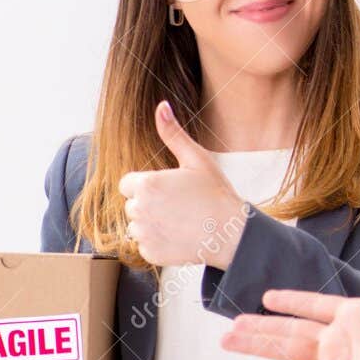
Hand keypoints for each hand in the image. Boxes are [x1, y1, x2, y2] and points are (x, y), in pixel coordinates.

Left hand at [119, 101, 248, 267]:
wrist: (231, 232)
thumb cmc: (216, 194)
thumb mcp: (196, 159)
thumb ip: (172, 133)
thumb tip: (161, 105)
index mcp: (146, 185)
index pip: (128, 184)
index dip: (149, 185)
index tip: (170, 189)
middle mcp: (138, 210)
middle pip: (133, 205)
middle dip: (150, 204)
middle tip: (180, 205)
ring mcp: (144, 234)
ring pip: (138, 226)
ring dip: (153, 224)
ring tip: (182, 222)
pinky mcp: (151, 253)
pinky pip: (147, 245)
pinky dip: (160, 243)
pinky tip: (181, 236)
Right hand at [222, 219, 359, 359]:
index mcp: (353, 313)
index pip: (312, 305)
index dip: (290, 301)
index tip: (267, 297)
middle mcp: (340, 338)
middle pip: (290, 330)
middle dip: (260, 327)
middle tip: (231, 323)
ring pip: (286, 351)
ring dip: (256, 346)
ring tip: (228, 341)